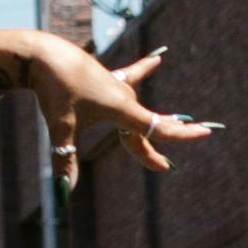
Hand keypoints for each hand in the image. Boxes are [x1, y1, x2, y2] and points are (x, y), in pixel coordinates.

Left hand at [0, 32, 210, 189]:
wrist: (41, 55)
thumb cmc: (53, 90)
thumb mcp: (60, 128)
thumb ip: (65, 160)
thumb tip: (64, 192)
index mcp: (121, 109)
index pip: (158, 127)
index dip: (181, 135)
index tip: (206, 133)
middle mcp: (123, 97)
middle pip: (144, 128)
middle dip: (152, 150)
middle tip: (163, 167)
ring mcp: (115, 85)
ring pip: (135, 112)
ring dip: (147, 124)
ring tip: (167, 129)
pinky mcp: (103, 77)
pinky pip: (129, 76)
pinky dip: (143, 70)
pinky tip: (158, 60)